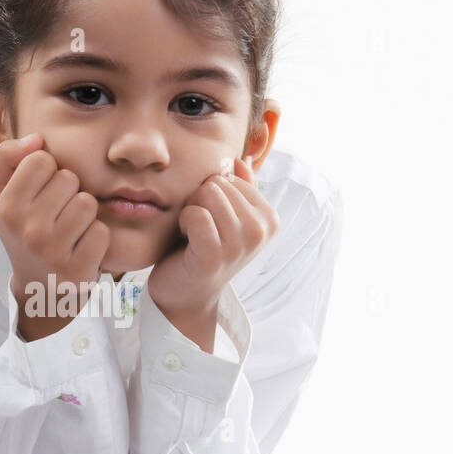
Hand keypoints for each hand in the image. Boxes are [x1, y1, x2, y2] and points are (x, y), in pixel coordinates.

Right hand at [0, 133, 110, 338]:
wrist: (38, 290)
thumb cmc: (23, 233)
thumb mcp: (2, 197)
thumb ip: (7, 159)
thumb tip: (36, 138)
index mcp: (5, 209)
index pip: (40, 159)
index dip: (46, 171)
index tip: (40, 193)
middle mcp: (26, 230)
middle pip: (68, 178)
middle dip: (67, 192)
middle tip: (56, 216)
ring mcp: (53, 252)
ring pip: (88, 202)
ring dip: (84, 214)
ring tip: (70, 231)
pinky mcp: (78, 270)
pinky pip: (102, 231)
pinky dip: (96, 238)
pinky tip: (81, 249)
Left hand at [147, 156, 279, 328]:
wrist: (187, 294)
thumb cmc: (203, 250)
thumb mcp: (227, 217)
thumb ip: (239, 188)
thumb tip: (241, 159)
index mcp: (269, 218)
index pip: (232, 176)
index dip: (212, 192)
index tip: (212, 220)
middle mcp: (260, 231)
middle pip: (218, 183)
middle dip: (199, 200)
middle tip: (198, 228)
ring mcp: (240, 245)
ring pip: (207, 194)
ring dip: (190, 210)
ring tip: (192, 233)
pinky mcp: (214, 255)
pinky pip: (195, 214)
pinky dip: (183, 222)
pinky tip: (185, 239)